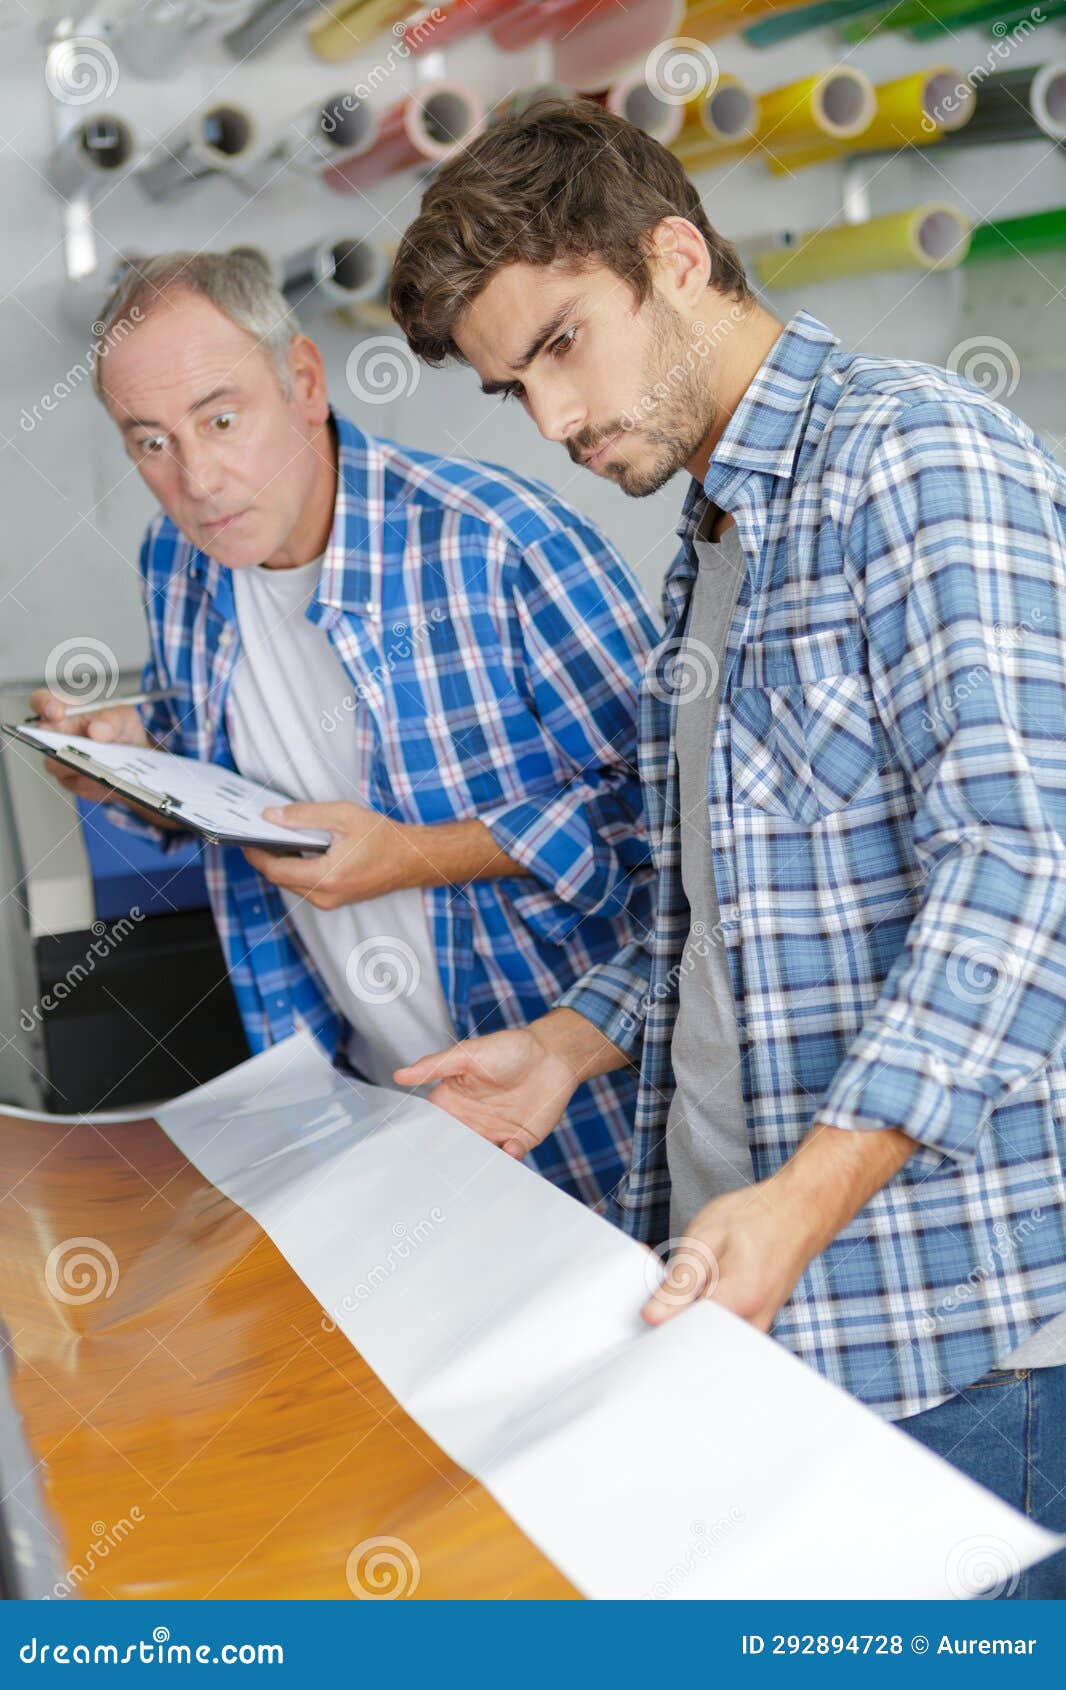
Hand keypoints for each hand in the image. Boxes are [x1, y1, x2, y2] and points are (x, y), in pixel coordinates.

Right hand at [28, 689, 148, 804]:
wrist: (132, 758)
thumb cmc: (120, 731)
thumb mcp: (124, 718)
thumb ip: (113, 720)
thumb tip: (98, 730)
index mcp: (65, 709)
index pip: (41, 701)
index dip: (44, 705)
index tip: (57, 713)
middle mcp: (56, 733)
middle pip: (43, 739)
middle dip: (61, 744)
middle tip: (80, 748)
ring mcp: (59, 757)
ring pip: (57, 765)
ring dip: (78, 766)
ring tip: (99, 766)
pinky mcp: (69, 779)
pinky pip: (75, 783)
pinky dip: (91, 781)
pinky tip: (104, 779)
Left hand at [243, 801, 418, 908]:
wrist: (412, 859)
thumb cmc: (384, 838)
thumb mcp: (343, 816)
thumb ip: (304, 816)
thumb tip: (272, 816)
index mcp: (326, 877)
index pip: (275, 870)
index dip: (255, 854)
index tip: (245, 838)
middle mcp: (325, 896)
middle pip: (280, 878)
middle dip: (266, 856)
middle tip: (259, 832)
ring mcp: (329, 901)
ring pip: (291, 883)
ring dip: (281, 862)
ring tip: (278, 837)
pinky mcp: (334, 900)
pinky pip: (304, 886)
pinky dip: (295, 868)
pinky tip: (298, 848)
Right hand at [394, 1013, 598, 1157]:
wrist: (554, 1054)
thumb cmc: (510, 1048)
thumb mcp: (468, 1054)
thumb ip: (435, 1066)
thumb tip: (399, 1075)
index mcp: (454, 1101)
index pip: (432, 1126)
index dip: (423, 1139)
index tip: (412, 1154)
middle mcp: (471, 1121)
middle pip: (454, 1149)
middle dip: (447, 1162)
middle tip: (439, 1175)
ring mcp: (495, 1133)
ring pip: (479, 1159)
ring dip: (476, 1166)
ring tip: (471, 1174)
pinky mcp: (520, 1141)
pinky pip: (510, 1159)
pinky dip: (507, 1162)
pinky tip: (507, 1152)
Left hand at [641, 1179, 819, 1332]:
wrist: (797, 1212)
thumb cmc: (755, 1219)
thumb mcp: (705, 1241)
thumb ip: (679, 1284)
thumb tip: (651, 1317)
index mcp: (735, 1305)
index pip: (680, 1337)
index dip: (658, 1319)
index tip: (649, 1298)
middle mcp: (750, 1327)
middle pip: (694, 1341)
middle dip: (672, 1315)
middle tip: (671, 1277)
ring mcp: (757, 1329)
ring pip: (707, 1335)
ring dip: (689, 1310)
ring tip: (694, 1274)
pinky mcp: (755, 1324)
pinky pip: (721, 1327)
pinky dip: (705, 1308)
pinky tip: (707, 1281)